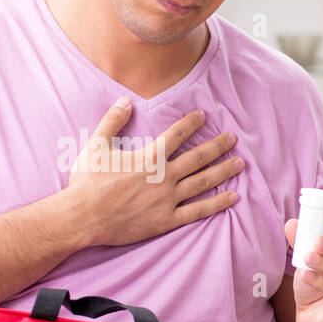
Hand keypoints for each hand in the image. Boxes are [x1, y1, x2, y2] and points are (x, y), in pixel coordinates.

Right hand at [67, 100, 244, 246]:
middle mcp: (163, 177)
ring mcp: (167, 200)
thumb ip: (112, 121)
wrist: (82, 217)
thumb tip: (126, 101)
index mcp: (149, 158)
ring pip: (203, 182)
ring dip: (223, 171)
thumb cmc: (87, 182)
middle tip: (233, 138)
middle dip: (217, 146)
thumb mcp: (96, 146)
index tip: (204, 116)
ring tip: (240, 163)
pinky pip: (197, 211)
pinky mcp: (166, 220)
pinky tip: (232, 198)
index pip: (177, 135)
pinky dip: (216, 204)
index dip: (192, 123)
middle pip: (198, 157)